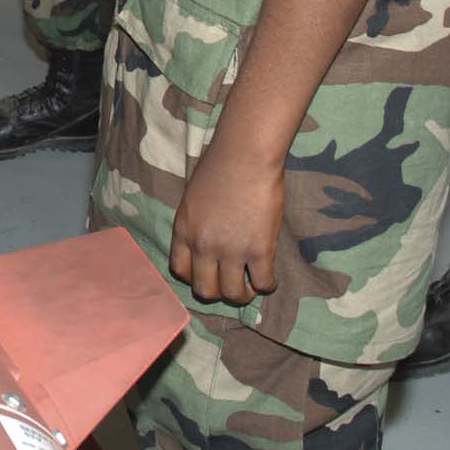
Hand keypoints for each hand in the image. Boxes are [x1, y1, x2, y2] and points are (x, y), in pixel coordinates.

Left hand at [167, 139, 285, 305]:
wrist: (245, 155)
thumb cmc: (220, 165)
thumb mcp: (194, 197)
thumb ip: (197, 224)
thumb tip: (207, 242)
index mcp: (184, 230)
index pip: (180, 271)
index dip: (195, 277)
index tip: (208, 274)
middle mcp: (203, 245)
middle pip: (205, 290)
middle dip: (218, 292)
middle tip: (231, 285)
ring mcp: (231, 250)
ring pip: (233, 294)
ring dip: (243, 294)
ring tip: (251, 287)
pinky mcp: (259, 250)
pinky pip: (262, 283)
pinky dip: (267, 285)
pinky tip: (269, 279)